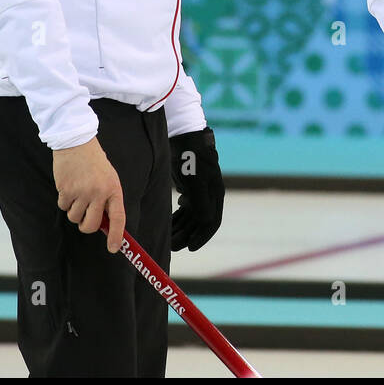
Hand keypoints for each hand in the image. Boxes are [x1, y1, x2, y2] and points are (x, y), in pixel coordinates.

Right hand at [53, 138, 124, 252]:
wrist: (77, 144)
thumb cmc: (95, 164)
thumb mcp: (109, 179)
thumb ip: (108, 200)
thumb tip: (105, 224)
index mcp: (113, 189)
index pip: (118, 218)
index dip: (117, 235)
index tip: (114, 248)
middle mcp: (99, 193)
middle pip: (91, 225)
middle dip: (86, 226)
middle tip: (85, 217)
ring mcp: (81, 192)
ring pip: (75, 218)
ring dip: (74, 210)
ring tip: (78, 192)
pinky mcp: (66, 190)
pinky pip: (63, 207)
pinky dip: (65, 201)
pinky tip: (69, 187)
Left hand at [170, 128, 224, 250]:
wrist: (182, 136)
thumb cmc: (190, 157)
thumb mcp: (195, 180)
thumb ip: (201, 202)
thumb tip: (206, 223)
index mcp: (215, 194)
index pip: (213, 222)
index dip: (202, 237)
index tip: (190, 248)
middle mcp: (210, 195)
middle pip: (200, 222)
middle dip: (187, 235)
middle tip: (172, 246)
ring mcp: (200, 192)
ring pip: (191, 218)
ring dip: (181, 229)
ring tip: (168, 238)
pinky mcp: (190, 189)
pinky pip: (185, 210)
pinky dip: (178, 218)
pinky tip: (170, 224)